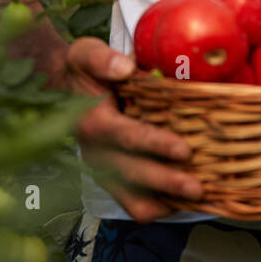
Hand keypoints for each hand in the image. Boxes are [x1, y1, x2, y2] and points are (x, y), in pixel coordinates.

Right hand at [62, 37, 203, 222]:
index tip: (184, 150)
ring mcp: (104, 172)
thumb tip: (125, 67)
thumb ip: (102, 59)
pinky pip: (135, 205)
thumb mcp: (85, 54)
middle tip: (198, 187)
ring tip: (198, 199)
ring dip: (166, 201)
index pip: (128, 137)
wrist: (61, 94)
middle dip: (168, 183)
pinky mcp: (111, 182)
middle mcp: (96, 154)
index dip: (157, 145)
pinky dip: (159, 207)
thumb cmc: (82, 71)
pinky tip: (185, 202)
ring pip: (135, 199)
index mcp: (93, 123)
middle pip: (135, 175)